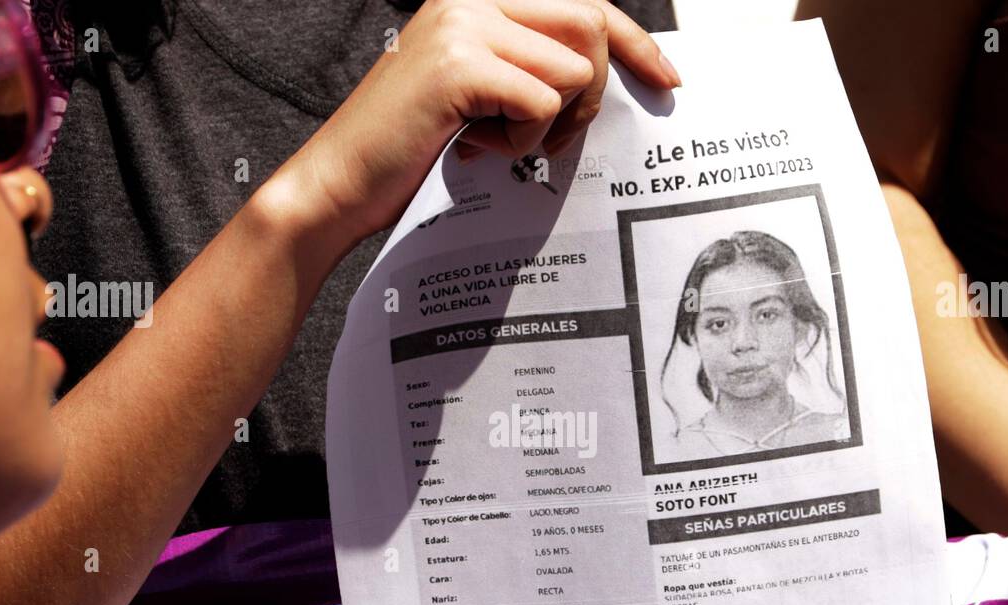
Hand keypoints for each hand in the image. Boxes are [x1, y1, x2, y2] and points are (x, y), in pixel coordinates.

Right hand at [279, 0, 679, 242]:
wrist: (340, 183)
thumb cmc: (408, 149)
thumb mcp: (476, 95)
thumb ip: (527, 69)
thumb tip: (600, 75)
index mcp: (478, 1)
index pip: (582, 2)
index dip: (635, 41)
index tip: (667, 78)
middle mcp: (472, 0)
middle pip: (590, 26)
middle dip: (592, 94)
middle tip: (555, 138)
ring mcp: (463, 26)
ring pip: (573, 69)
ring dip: (553, 122)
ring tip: (503, 142)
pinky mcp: (459, 67)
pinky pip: (541, 103)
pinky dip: (523, 141)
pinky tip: (479, 148)